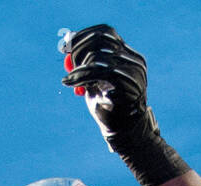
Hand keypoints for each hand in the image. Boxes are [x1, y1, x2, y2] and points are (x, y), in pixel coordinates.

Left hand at [60, 24, 190, 185]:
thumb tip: (67, 46)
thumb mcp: (96, 84)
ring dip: (78, 66)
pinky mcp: (126, 86)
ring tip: (70, 79)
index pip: (107, 33)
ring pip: (97, 56)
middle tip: (66, 59)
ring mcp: (133, 74)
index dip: (84, 35)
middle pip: (102, 40)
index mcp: (132, 58)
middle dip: (78, 47)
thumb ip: (85, 66)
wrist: (127, 136)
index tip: (67, 43)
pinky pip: (97, 72)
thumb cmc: (110, 111)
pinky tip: (69, 83)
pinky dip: (79, 76)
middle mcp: (135, 63)